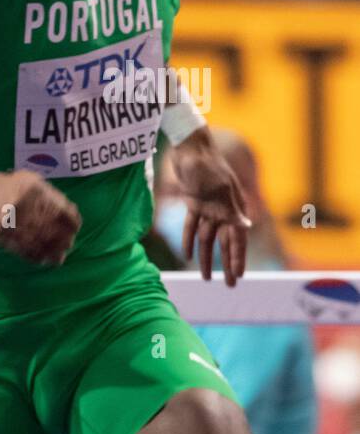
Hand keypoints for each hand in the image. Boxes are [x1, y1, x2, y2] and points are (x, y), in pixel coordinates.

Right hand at [0, 170, 80, 265]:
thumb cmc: (5, 184)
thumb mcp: (29, 180)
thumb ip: (48, 194)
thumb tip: (67, 212)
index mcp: (35, 191)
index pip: (61, 211)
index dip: (71, 224)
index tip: (74, 230)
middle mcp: (25, 207)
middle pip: (51, 229)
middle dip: (62, 240)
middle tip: (67, 246)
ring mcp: (11, 222)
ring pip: (37, 242)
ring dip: (51, 252)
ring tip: (58, 258)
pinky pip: (20, 249)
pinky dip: (34, 257)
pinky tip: (42, 261)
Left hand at [168, 131, 251, 286]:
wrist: (190, 147)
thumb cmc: (207, 165)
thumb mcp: (220, 188)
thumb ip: (230, 209)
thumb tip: (245, 227)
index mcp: (234, 207)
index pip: (238, 239)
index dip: (238, 258)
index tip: (239, 276)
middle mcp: (223, 210)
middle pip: (225, 243)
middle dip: (227, 265)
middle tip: (230, 285)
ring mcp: (208, 207)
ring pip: (207, 239)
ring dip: (207, 257)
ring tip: (206, 277)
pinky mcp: (193, 202)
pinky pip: (192, 226)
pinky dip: (189, 240)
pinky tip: (189, 255)